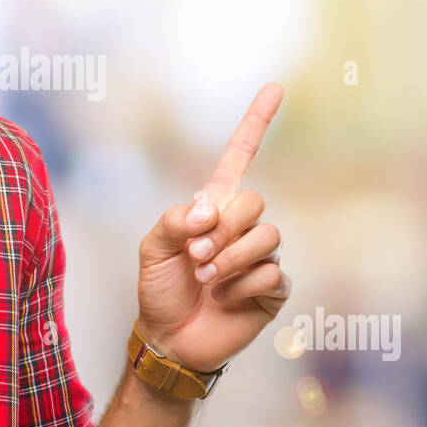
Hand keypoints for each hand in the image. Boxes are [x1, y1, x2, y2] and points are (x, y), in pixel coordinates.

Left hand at [135, 83, 288, 373]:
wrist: (169, 340)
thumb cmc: (160, 291)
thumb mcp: (151, 248)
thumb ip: (175, 219)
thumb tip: (210, 209)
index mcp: (214, 208)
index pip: (240, 157)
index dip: (256, 122)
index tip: (275, 87)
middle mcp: (242, 227)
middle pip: (255, 201)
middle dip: (224, 229)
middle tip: (197, 255)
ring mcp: (261, 257)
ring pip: (267, 237)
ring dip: (230, 259)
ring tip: (207, 279)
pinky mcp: (273, 288)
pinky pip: (273, 272)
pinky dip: (242, 286)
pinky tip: (225, 299)